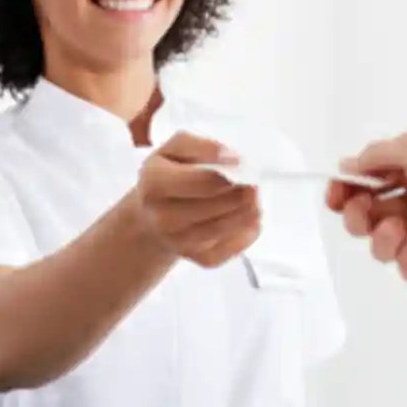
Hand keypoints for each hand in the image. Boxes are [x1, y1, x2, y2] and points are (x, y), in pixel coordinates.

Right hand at [134, 131, 260, 267]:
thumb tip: (231, 158)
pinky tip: (248, 217)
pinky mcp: (201, 260)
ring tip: (253, 197)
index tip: (241, 163)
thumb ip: (201, 146)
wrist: (152, 215)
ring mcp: (181, 243)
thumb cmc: (169, 173)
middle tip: (252, 182)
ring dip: (249, 210)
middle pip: (219, 205)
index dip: (230, 173)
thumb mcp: (176, 148)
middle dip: (242, 192)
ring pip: (228, 227)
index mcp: (155, 183)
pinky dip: (248, 232)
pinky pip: (234, 247)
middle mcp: (163, 218)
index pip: (205, 181)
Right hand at [327, 129, 406, 282]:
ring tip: (398, 229)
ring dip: (382, 239)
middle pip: (369, 220)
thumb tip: (347, 164)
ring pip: (386, 249)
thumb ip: (376, 157)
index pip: (367, 186)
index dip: (346, 193)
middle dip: (357, 218)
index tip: (335, 196)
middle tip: (361, 211)